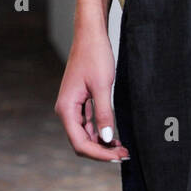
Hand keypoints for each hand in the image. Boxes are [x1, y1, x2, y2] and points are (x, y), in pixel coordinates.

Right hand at [54, 20, 129, 162]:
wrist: (91, 34)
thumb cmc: (95, 55)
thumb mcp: (102, 86)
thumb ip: (103, 113)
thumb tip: (106, 139)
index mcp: (66, 108)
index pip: (80, 143)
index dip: (99, 154)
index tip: (118, 156)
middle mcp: (66, 110)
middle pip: (82, 141)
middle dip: (102, 150)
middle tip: (124, 154)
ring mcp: (73, 106)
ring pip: (85, 134)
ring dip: (102, 142)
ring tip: (122, 147)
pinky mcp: (80, 101)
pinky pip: (88, 123)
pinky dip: (100, 130)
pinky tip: (114, 134)